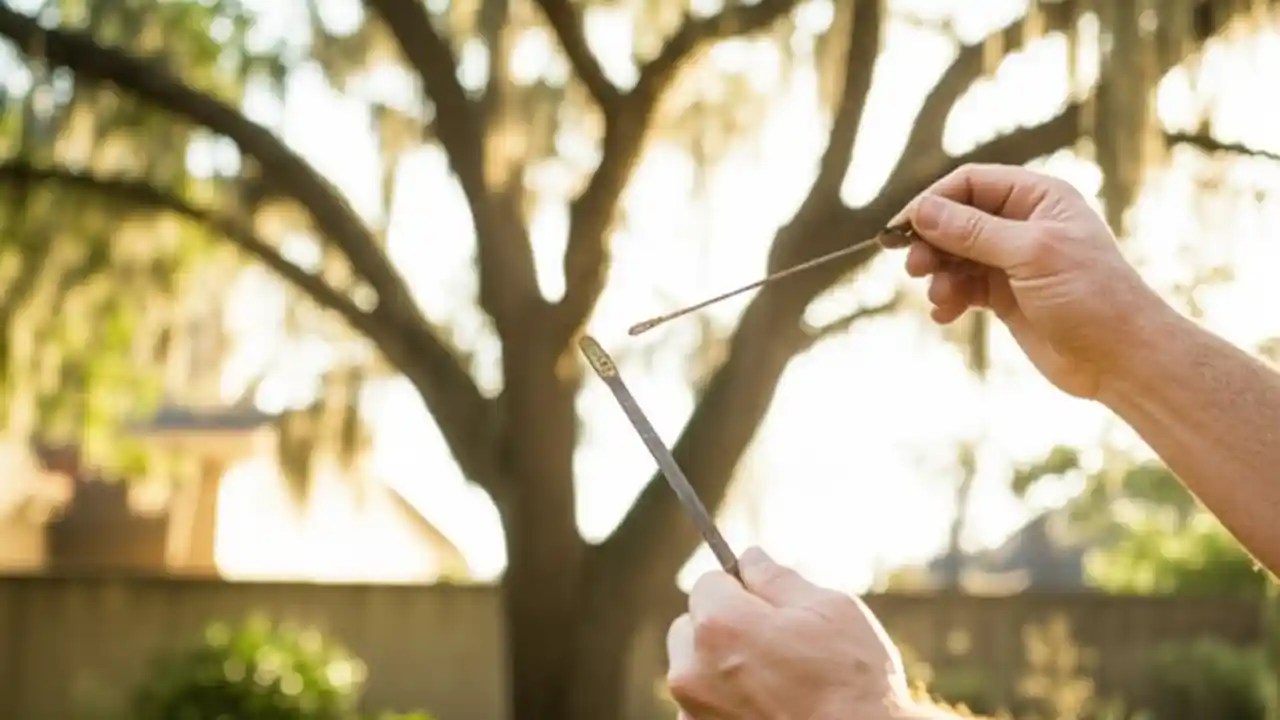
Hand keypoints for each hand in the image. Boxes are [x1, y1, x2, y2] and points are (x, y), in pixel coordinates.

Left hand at [665, 548, 933, 719]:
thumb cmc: (852, 683)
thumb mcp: (830, 610)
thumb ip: (778, 578)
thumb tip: (751, 557)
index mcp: (719, 625)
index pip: (709, 583)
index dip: (742, 589)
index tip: (769, 607)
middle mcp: (692, 671)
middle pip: (692, 626)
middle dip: (725, 627)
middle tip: (775, 645)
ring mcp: (693, 711)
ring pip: (696, 670)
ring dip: (723, 667)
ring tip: (776, 682)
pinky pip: (704, 705)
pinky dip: (727, 702)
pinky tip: (768, 708)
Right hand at [887, 163, 1169, 398]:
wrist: (1121, 359)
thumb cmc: (1090, 297)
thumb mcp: (1029, 254)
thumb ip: (972, 231)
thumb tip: (920, 211)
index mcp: (1038, 198)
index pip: (970, 184)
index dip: (933, 202)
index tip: (903, 230)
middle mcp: (1024, 223)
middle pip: (957, 219)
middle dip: (932, 242)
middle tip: (915, 269)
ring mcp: (1014, 261)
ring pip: (956, 256)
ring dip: (940, 275)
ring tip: (940, 298)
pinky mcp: (1007, 296)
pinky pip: (964, 287)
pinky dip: (949, 298)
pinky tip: (945, 314)